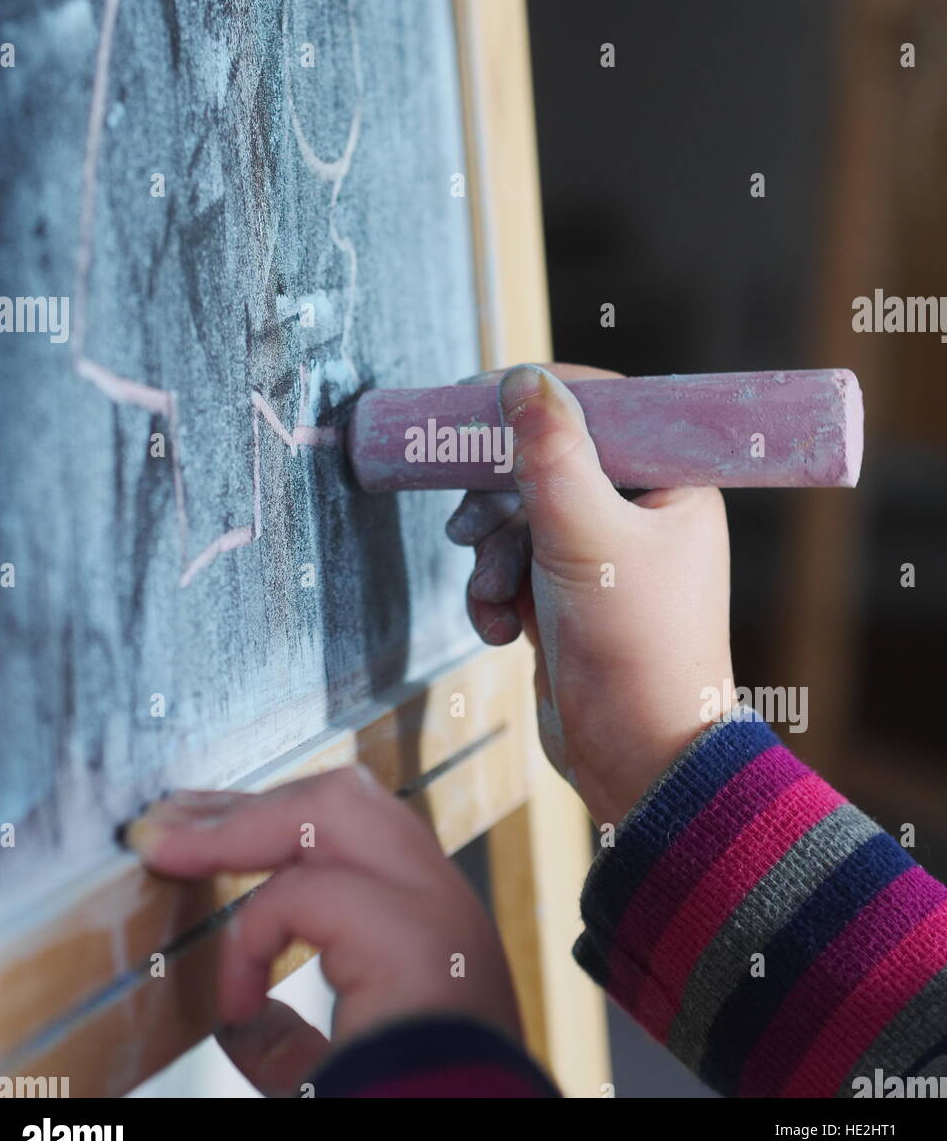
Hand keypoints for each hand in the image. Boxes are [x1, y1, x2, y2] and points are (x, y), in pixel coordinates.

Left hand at [127, 767, 520, 1095]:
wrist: (459, 1136)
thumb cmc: (403, 1106)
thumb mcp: (335, 1064)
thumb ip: (294, 1034)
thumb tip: (242, 1020)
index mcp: (433, 929)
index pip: (353, 834)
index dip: (271, 823)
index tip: (200, 834)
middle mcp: (444, 904)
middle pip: (345, 797)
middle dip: (249, 803)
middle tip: (167, 819)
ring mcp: (436, 909)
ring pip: (336, 807)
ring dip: (239, 825)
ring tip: (167, 846)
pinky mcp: (412, 934)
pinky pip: (305, 896)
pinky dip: (253, 939)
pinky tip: (237, 1002)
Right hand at [446, 363, 734, 824]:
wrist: (637, 762)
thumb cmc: (635, 648)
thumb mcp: (585, 537)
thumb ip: (550, 455)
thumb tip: (524, 379)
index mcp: (673, 485)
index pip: (602, 410)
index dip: (536, 401)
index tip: (472, 400)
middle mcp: (642, 514)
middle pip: (547, 465)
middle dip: (499, 501)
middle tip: (468, 524)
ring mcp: (603, 559)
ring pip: (519, 520)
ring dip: (493, 558)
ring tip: (494, 595)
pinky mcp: (569, 598)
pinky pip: (514, 567)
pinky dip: (495, 593)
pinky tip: (499, 629)